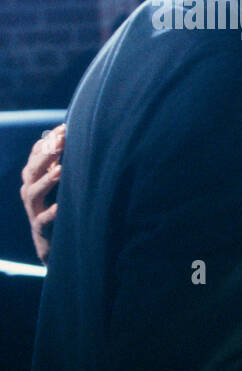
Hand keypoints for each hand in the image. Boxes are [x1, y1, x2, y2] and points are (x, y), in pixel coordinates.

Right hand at [20, 124, 63, 263]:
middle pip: (32, 169)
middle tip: (62, 142)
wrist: (54, 242)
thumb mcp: (62, 182)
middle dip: (46, 154)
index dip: (48, 140)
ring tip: (61, 171)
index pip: (36, 154)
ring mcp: (33, 209)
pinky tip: (60, 207)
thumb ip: (66, 163)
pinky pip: (44, 219)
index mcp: (34, 176)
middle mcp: (30, 190)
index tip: (64, 128)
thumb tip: (83, 138)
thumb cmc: (60, 205)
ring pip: (33, 192)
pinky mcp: (40, 227)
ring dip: (47, 180)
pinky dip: (52, 212)